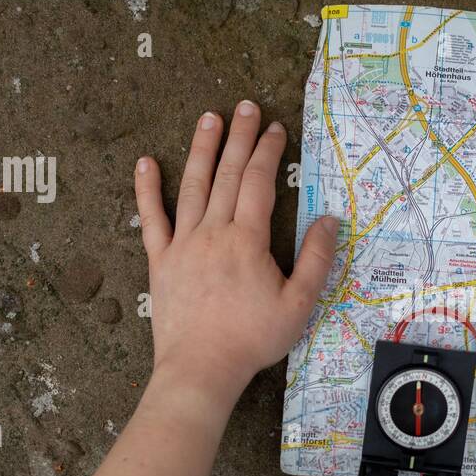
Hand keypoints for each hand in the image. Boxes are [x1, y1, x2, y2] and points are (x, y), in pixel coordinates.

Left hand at [134, 102, 337, 413]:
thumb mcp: (298, 305)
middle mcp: (213, 232)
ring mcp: (182, 244)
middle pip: (227, 174)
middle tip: (245, 106)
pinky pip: (151, 218)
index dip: (267, 151)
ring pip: (192, 186)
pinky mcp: (160, 260)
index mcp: (247, 240)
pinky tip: (146, 163)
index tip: (275, 128)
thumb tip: (329, 220)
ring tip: (208, 118)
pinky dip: (147, 190)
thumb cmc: (252, 340)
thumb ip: (316, 260)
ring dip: (201, 149)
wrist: (201, 368)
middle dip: (238, 138)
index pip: (258, 182)